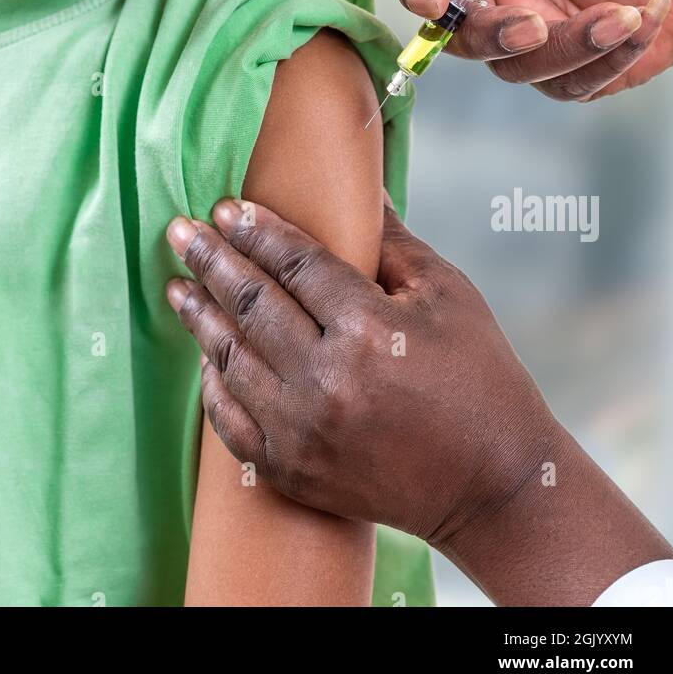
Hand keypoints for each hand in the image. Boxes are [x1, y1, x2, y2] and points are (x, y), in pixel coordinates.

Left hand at [165, 195, 558, 547]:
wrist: (496, 487)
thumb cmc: (481, 376)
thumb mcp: (446, 294)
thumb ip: (391, 240)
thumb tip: (358, 186)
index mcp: (368, 329)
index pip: (294, 263)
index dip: (257, 231)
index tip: (227, 207)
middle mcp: (326, 381)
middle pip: (250, 305)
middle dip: (210, 260)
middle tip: (180, 230)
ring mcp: (303, 433)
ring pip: (230, 360)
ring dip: (199, 318)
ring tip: (177, 285)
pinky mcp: (294, 472)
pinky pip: (231, 422)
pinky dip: (214, 384)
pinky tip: (207, 355)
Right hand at [389, 0, 672, 99]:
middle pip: (455, 28)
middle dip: (490, 34)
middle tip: (536, 26)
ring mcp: (531, 29)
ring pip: (512, 66)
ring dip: (569, 49)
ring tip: (629, 14)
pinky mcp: (570, 69)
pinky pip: (568, 85)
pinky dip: (610, 59)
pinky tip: (646, 20)